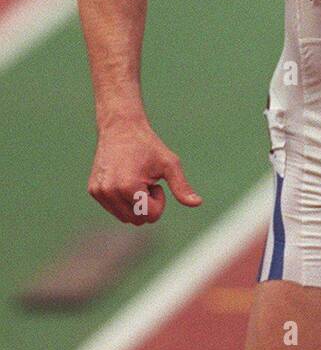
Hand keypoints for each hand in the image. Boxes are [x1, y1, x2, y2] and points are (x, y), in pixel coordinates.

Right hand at [88, 119, 202, 223]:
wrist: (121, 128)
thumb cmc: (148, 146)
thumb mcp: (169, 164)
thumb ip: (181, 186)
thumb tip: (198, 203)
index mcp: (128, 187)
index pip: (151, 216)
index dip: (159, 201)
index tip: (156, 182)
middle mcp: (110, 192)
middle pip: (138, 220)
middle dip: (147, 204)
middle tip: (146, 181)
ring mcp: (99, 192)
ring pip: (125, 218)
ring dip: (135, 204)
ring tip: (136, 181)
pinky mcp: (93, 191)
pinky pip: (114, 210)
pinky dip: (124, 201)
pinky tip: (125, 180)